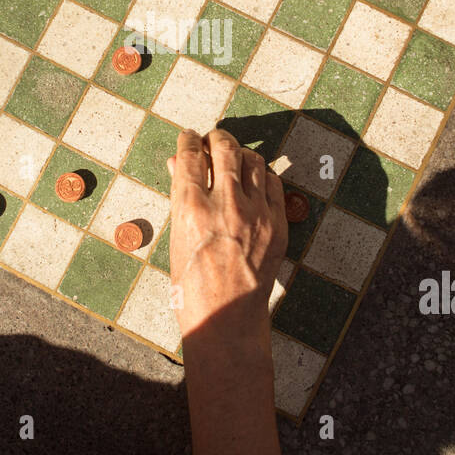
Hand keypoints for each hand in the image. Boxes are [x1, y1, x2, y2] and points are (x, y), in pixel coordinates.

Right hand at [166, 129, 286, 336]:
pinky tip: (253, 181)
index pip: (190, 156)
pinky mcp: (278, 225)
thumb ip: (180, 197)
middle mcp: (226, 205)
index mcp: (191, 209)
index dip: (188, 140)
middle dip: (216, 137)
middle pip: (225, 148)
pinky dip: (261, 176)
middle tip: (212, 139)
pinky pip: (273, 184)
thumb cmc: (192, 285)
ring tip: (232, 158)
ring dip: (240, 153)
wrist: (226, 317)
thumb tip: (176, 164)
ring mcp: (256, 214)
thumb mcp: (176, 238)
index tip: (188, 137)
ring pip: (253, 161)